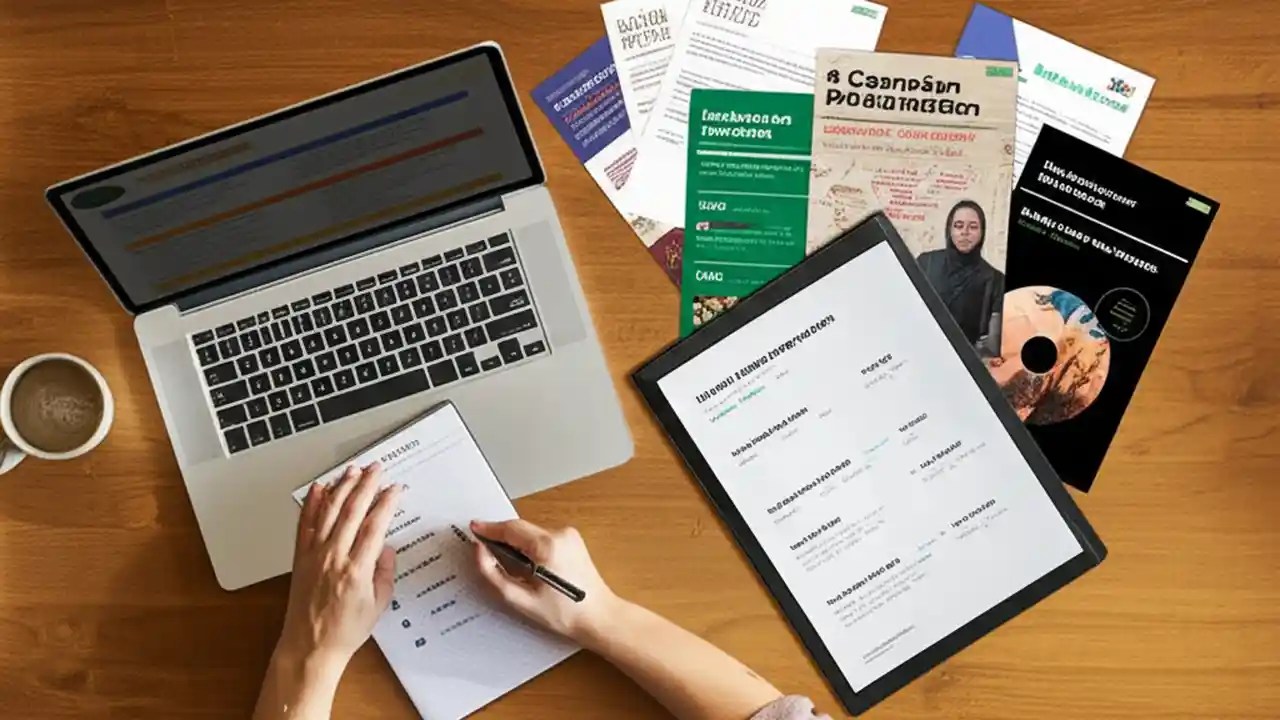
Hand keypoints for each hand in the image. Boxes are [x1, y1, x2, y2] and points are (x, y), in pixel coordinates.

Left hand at [277, 463, 402, 671]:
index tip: (395, 489)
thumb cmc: (344, 631)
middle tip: (376, 469)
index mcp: (357, 569)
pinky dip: (311, 504)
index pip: (375, 525)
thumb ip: (385, 573)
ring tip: (352, 471)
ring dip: (342, 488)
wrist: (310, 646)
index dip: (387, 502)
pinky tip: (318, 490)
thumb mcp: (379, 605)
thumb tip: (386, 548)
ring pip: (328, 511)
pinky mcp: (300, 558)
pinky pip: (305, 524)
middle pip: (352, 511)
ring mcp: (314, 555)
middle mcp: (334, 557)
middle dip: (366, 485)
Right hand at [471, 519, 619, 643]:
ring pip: (531, 532)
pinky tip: (530, 566)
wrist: (598, 616)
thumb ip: (493, 574)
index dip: (488, 528)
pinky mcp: (573, 540)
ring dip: (517, 544)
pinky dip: (531, 547)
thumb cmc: (566, 613)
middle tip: (486, 552)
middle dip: (502, 537)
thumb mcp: (521, 599)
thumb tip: (480, 552)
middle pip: (520, 528)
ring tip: (513, 568)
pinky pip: (543, 537)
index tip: (474, 529)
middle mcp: (561, 534)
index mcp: (548, 546)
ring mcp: (569, 535)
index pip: (510, 528)